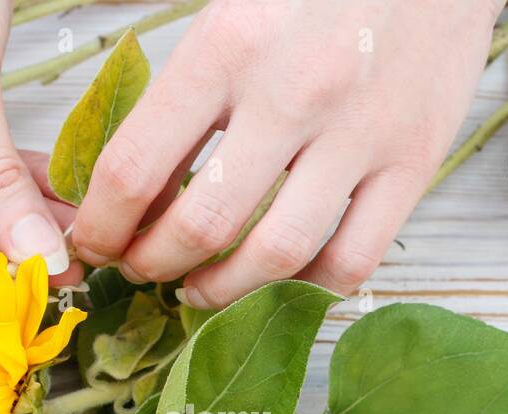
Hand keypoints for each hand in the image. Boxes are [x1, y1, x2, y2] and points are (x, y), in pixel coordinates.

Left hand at [72, 0, 500, 308]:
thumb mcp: (230, 2)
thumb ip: (178, 82)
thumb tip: (131, 175)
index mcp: (228, 44)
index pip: (135, 168)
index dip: (101, 226)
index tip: (92, 243)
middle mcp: (293, 95)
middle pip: (200, 227)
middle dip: (153, 265)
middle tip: (140, 270)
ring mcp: (360, 135)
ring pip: (275, 257)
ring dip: (222, 291)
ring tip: (198, 289)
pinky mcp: (415, 162)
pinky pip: (354, 261)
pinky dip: (307, 289)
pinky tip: (278, 281)